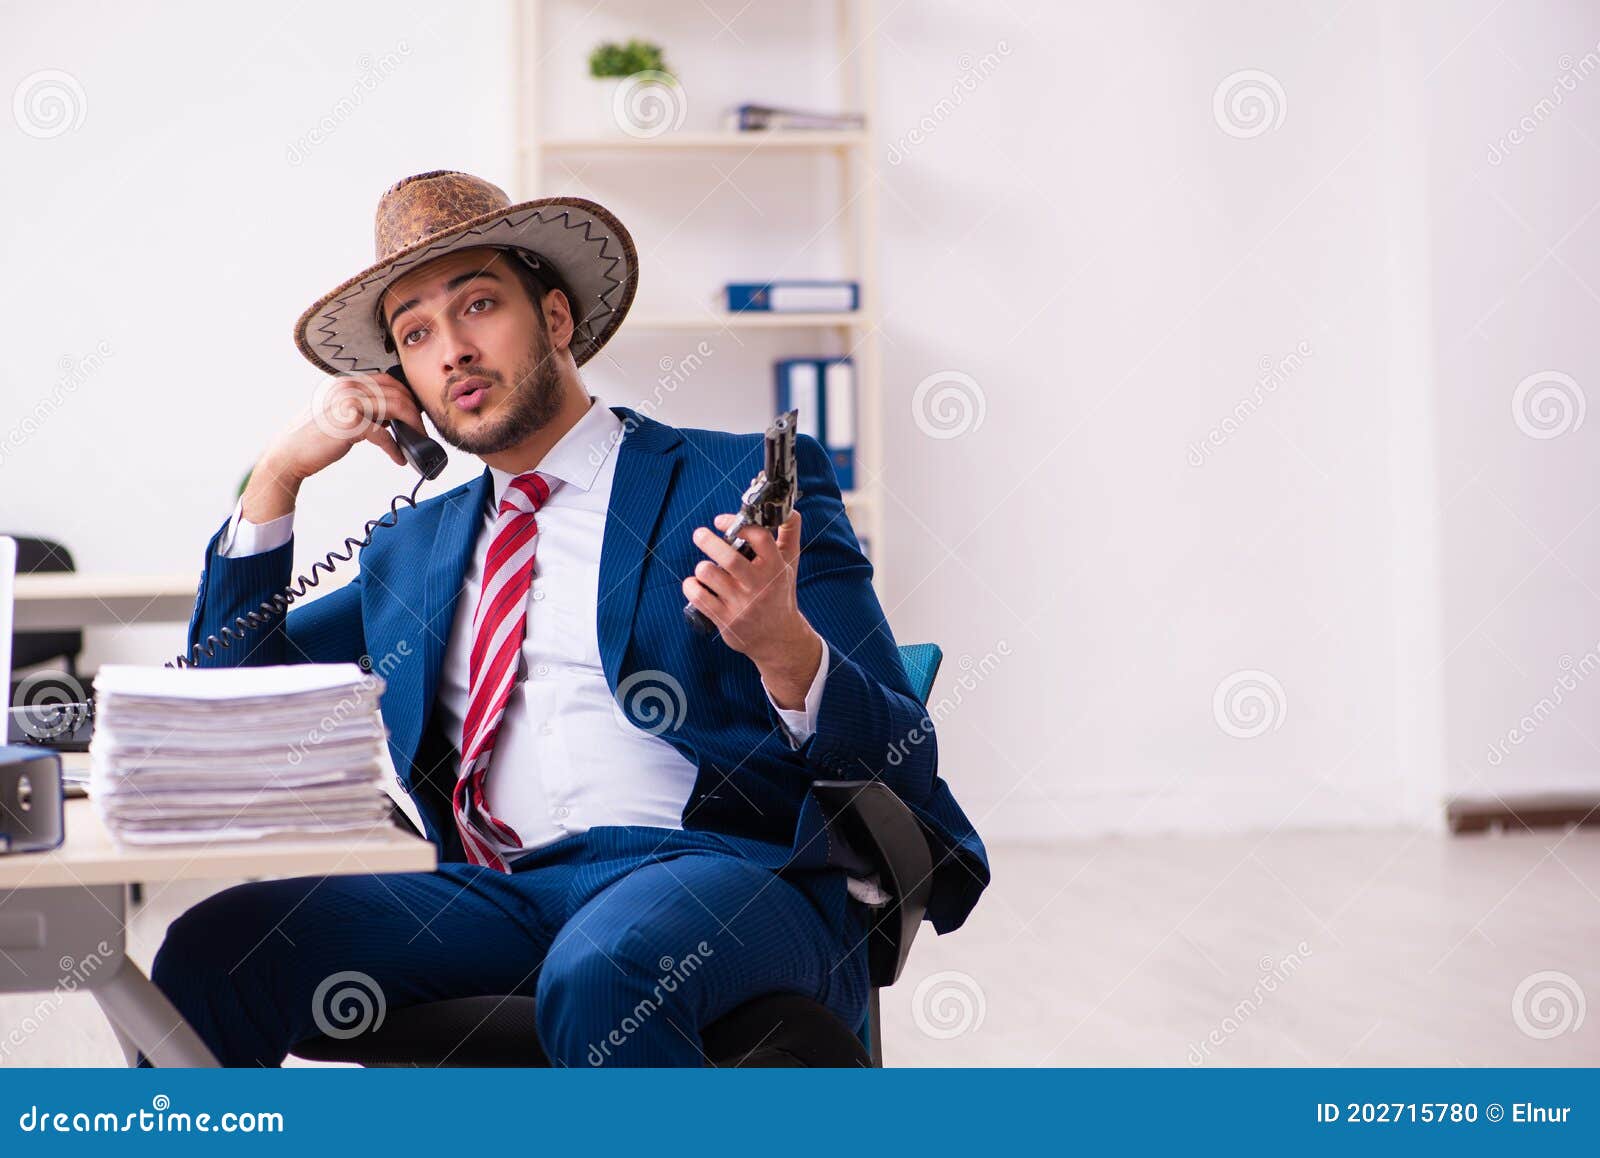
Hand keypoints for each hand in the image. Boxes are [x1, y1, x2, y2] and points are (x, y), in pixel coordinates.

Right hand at [243, 372, 426, 521]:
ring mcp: (349, 403)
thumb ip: (363, 409)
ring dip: (413, 428)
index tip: (417, 414)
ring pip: (397, 409)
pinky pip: (384, 435)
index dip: (407, 397)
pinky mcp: (351, 423)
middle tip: (422, 431)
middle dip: (415, 413)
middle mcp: (348, 387)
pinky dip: (395, 448)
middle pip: (397, 393)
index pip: (388, 381)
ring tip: (418, 443)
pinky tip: (399, 458)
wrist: (289, 453)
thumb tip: (391, 418)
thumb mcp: (340, 414)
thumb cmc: (315, 437)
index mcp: (346, 382)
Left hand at [684, 511, 822, 705]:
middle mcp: (759, 586)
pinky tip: (696, 583)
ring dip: (701, 567)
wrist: (778, 638)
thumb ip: (790, 533)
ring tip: (704, 568)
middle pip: (729, 558)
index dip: (739, 524)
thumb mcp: (790, 564)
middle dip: (708, 541)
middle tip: (699, 534)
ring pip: (709, 575)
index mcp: (775, 568)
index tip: (721, 521)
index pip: (760, 538)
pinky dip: (691, 585)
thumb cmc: (779, 593)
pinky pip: (698, 596)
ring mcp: (741, 604)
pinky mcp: (726, 620)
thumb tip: (788, 507)